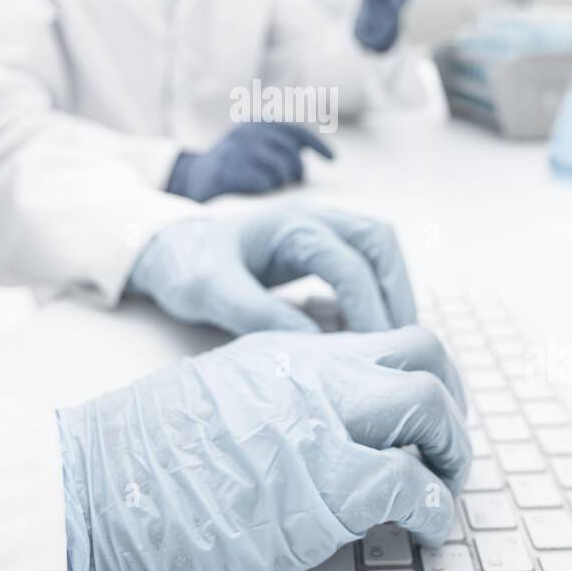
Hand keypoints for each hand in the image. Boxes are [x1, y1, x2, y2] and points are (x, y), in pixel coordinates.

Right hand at [57, 325, 470, 570]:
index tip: (419, 418)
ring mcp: (317, 424)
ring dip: (452, 453)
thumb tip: (307, 433)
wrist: (84, 495)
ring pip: (430, 404)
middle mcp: (308, 373)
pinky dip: (434, 512)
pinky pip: (414, 486)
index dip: (417, 374)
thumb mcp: (209, 397)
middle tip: (443, 453)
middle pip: (423, 352)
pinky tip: (420, 533)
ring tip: (439, 494)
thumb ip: (268, 398)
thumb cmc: (130, 465)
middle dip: (450, 404)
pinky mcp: (322, 489)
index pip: (379, 336)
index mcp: (280, 351)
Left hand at [127, 205, 415, 333]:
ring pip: (380, 251)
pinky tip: (368, 333)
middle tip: (398, 344)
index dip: (367, 306)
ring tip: (393, 341)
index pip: (349, 261)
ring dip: (393, 293)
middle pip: (381, 242)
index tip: (372, 350)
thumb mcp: (209, 290)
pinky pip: (366, 266)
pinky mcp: (322, 252)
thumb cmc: (188, 265)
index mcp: (290, 224)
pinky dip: (377, 296)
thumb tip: (316, 346)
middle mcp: (315, 220)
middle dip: (396, 294)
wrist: (173, 252)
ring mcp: (322, 232)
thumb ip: (257, 313)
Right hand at [166, 123, 333, 201]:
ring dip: (280, 182)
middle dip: (296, 170)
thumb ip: (281, 144)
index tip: (332, 159)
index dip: (315, 144)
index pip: (293, 130)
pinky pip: (261, 182)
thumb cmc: (235, 165)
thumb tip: (313, 154)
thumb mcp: (256, 145)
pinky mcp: (225, 171)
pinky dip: (264, 189)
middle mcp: (245, 133)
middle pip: (288, 152)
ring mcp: (234, 151)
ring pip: (277, 168)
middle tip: (293, 181)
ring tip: (272, 185)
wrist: (193, 179)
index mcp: (254, 123)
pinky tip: (257, 190)